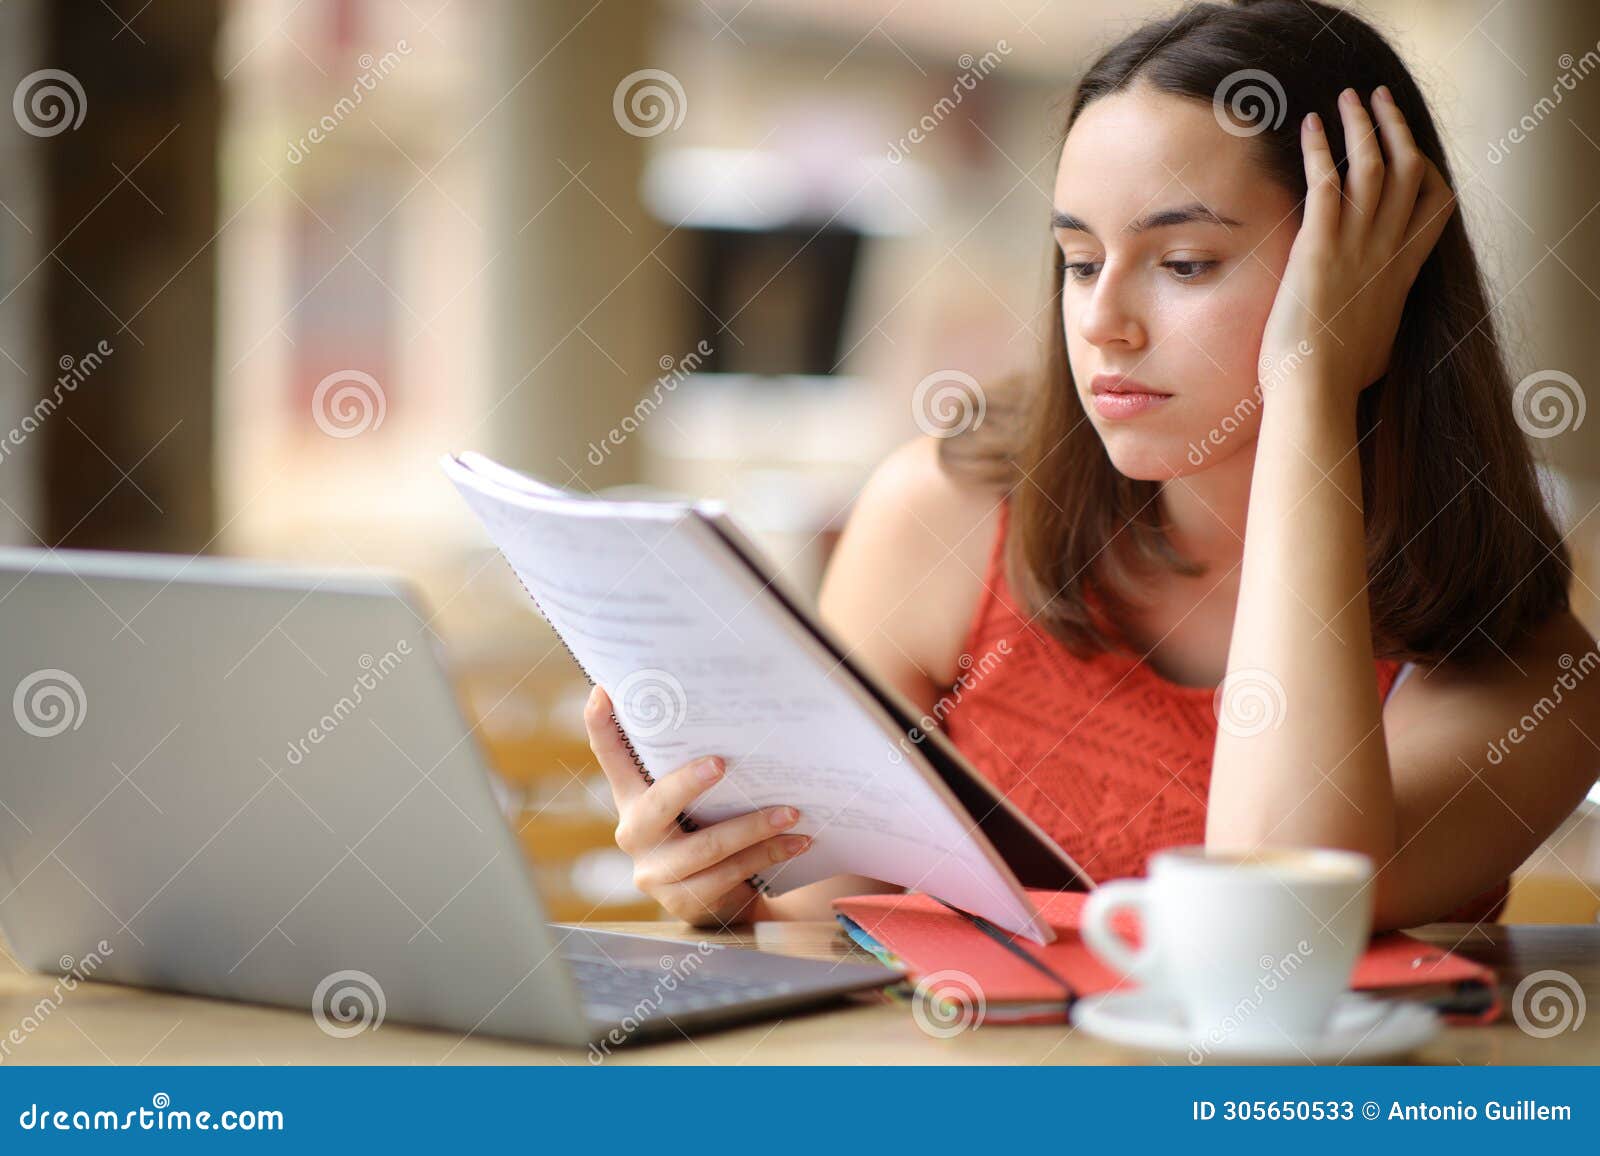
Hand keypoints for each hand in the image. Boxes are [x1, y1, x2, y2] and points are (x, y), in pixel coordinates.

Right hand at [583, 685, 811, 926]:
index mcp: (631, 799)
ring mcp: (655, 872)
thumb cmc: (707, 830)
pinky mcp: (683, 900)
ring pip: (707, 847)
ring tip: (791, 813)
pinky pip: (730, 874)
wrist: (721, 899)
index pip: (610, 758)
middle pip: (657, 806)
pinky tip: (796, 842)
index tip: (602, 691)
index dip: (600, 726)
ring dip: (754, 828)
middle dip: (688, 784)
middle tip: (721, 763)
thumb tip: (736, 720)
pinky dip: (768, 855)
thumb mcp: (694, 801)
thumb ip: (695, 770)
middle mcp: (634, 834)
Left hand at [1258, 86, 1455, 404]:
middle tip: (1381, 101)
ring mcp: (1355, 247)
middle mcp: (1385, 253)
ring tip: (1350, 97)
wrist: (1315, 392)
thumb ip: (1378, 325)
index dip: (1429, 172)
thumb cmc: (1336, 382)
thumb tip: (1369, 333)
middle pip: (1409, 171)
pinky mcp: (1319, 248)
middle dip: (1397, 127)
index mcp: (1401, 275)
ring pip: (1373, 166)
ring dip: (1364, 125)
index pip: (1434, 207)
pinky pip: (1326, 183)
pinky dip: (1320, 148)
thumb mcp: (1376, 348)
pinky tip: (1310, 125)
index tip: (1416, 153)